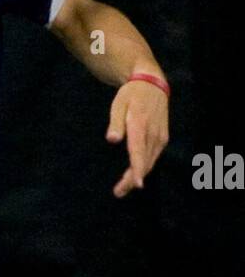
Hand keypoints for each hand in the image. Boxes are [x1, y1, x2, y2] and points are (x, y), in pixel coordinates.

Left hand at [106, 79, 168, 197]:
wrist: (152, 84)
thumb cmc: (131, 95)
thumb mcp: (119, 104)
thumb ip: (115, 122)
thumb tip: (112, 139)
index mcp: (140, 125)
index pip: (139, 152)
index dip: (138, 170)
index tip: (136, 185)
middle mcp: (153, 134)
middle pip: (145, 162)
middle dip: (133, 179)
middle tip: (118, 192)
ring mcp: (160, 137)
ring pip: (150, 162)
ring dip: (138, 176)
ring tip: (122, 189)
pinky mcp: (162, 138)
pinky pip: (153, 156)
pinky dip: (144, 167)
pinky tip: (135, 174)